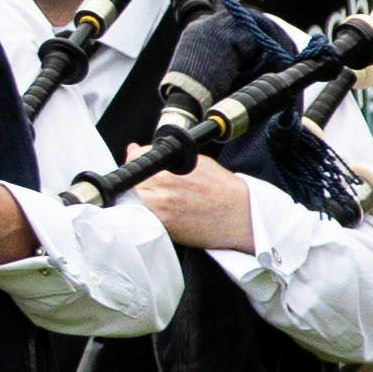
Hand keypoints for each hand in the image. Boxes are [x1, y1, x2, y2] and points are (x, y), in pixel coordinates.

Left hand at [131, 162, 255, 254]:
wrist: (243, 215)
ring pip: (130, 199)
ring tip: (155, 206)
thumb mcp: (195, 162)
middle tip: (152, 193)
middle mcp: (163, 179)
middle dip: (134, 184)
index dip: (136, 165)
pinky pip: (138, 218)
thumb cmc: (222, 190)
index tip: (143, 173)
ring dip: (135, 202)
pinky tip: (156, 218)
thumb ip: (163, 155)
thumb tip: (133, 149)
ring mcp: (161, 202)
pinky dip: (140, 218)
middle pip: (129, 179)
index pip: (135, 157)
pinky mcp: (163, 223)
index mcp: (171, 161)